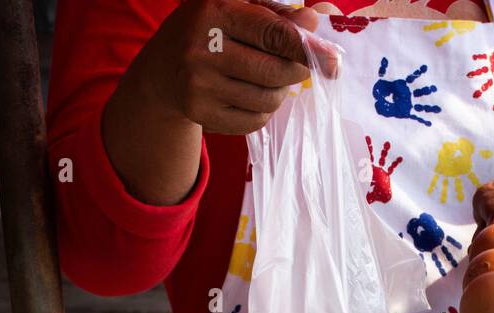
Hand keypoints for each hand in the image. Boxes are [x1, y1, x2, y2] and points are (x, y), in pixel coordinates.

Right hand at [141, 0, 322, 135]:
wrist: (162, 70)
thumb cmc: (209, 32)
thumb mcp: (235, 9)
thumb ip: (276, 15)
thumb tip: (315, 22)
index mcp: (214, 12)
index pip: (273, 34)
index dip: (306, 47)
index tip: (331, 58)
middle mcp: (202, 48)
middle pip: (275, 71)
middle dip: (295, 71)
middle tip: (296, 67)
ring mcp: (198, 85)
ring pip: (267, 99)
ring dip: (279, 92)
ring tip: (267, 79)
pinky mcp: (199, 113)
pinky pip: (254, 121)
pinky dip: (263, 111)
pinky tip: (250, 96)